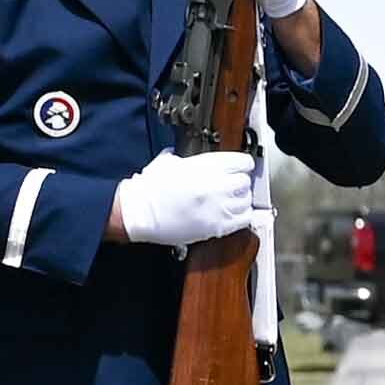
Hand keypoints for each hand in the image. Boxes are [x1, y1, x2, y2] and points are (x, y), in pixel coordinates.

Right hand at [111, 149, 258, 250]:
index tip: (239, 168)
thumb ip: (186, 159)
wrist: (138, 213)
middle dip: (239, 183)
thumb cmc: (149, 189)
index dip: (241, 165)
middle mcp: (217, 185)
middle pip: (245, 182)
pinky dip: (241, 216)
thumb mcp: (168, 162)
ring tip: (229, 202)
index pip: (243, 162)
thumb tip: (187, 158)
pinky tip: (231, 215)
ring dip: (240, 200)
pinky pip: (244, 219)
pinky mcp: (217, 226)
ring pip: (246, 201)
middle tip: (231, 187)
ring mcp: (219, 207)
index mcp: (206, 166)